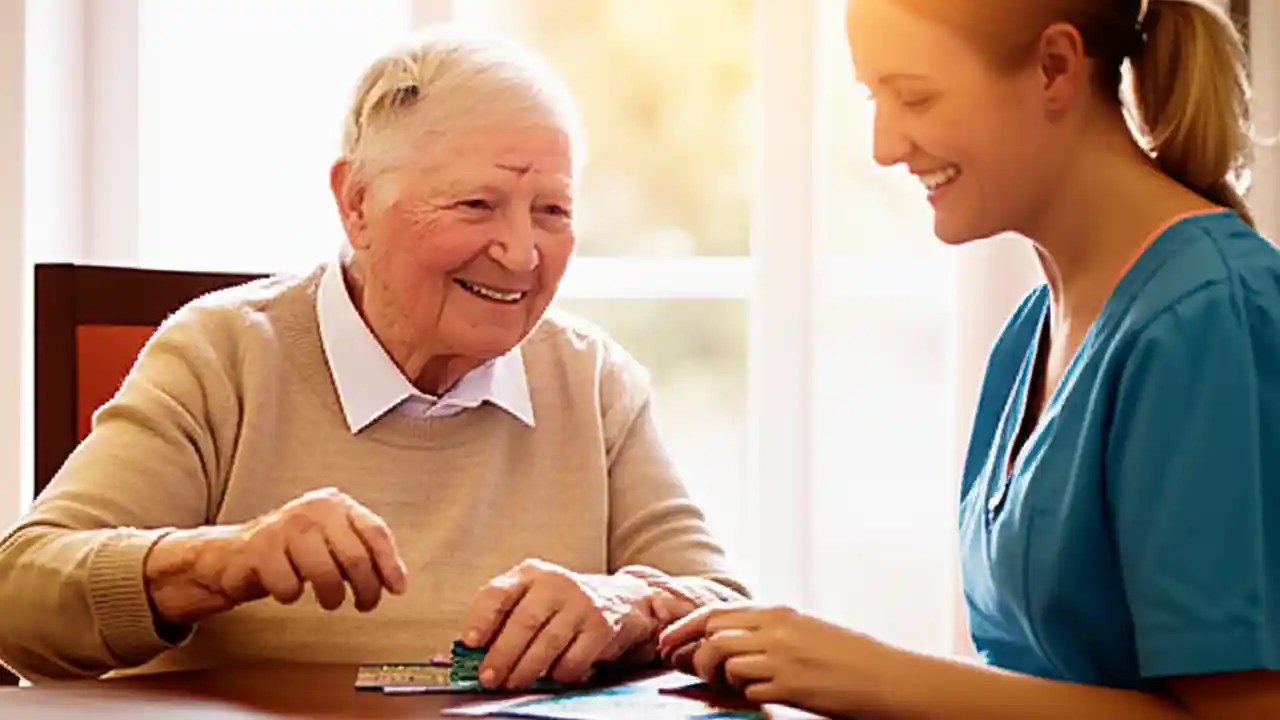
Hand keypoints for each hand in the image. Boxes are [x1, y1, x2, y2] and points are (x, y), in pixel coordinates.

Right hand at [144, 487, 408, 624]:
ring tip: (329, 600)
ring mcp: (285, 526)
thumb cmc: (292, 551)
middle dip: (365, 589)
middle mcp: (313, 509)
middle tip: (363, 605)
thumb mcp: (332, 542)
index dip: (390, 564)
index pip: (374, 531)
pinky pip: (289, 585)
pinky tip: (287, 588)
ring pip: (324, 573)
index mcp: (336, 504)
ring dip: (331, 596)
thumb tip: (396, 582)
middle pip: (354, 557)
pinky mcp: (259, 548)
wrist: (233, 554)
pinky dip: (291, 595)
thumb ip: (362, 553)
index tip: (398, 589)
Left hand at [460, 559, 657, 688]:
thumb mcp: (531, 599)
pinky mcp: (601, 627)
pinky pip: (573, 660)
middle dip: (502, 655)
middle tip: (489, 678)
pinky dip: (558, 674)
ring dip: (526, 670)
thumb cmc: (560, 606)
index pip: (498, 592)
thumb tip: (462, 657)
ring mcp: (581, 604)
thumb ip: (501, 621)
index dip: (481, 618)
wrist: (619, 600)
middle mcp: (555, 583)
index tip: (470, 643)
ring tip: (513, 684)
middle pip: (523, 622)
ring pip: (547, 643)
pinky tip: (552, 675)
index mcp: (530, 573)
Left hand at [658, 604, 896, 716]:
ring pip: (725, 661)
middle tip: (677, 663)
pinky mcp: (790, 687)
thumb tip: (728, 637)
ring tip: (721, 681)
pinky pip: (748, 689)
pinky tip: (754, 692)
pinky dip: (743, 692)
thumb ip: (769, 629)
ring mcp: (782, 659)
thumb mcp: (806, 628)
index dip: (684, 627)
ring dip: (715, 674)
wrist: (887, 677)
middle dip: (689, 651)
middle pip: (713, 634)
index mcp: (780, 612)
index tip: (668, 641)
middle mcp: (777, 631)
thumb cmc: (850, 655)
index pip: (717, 613)